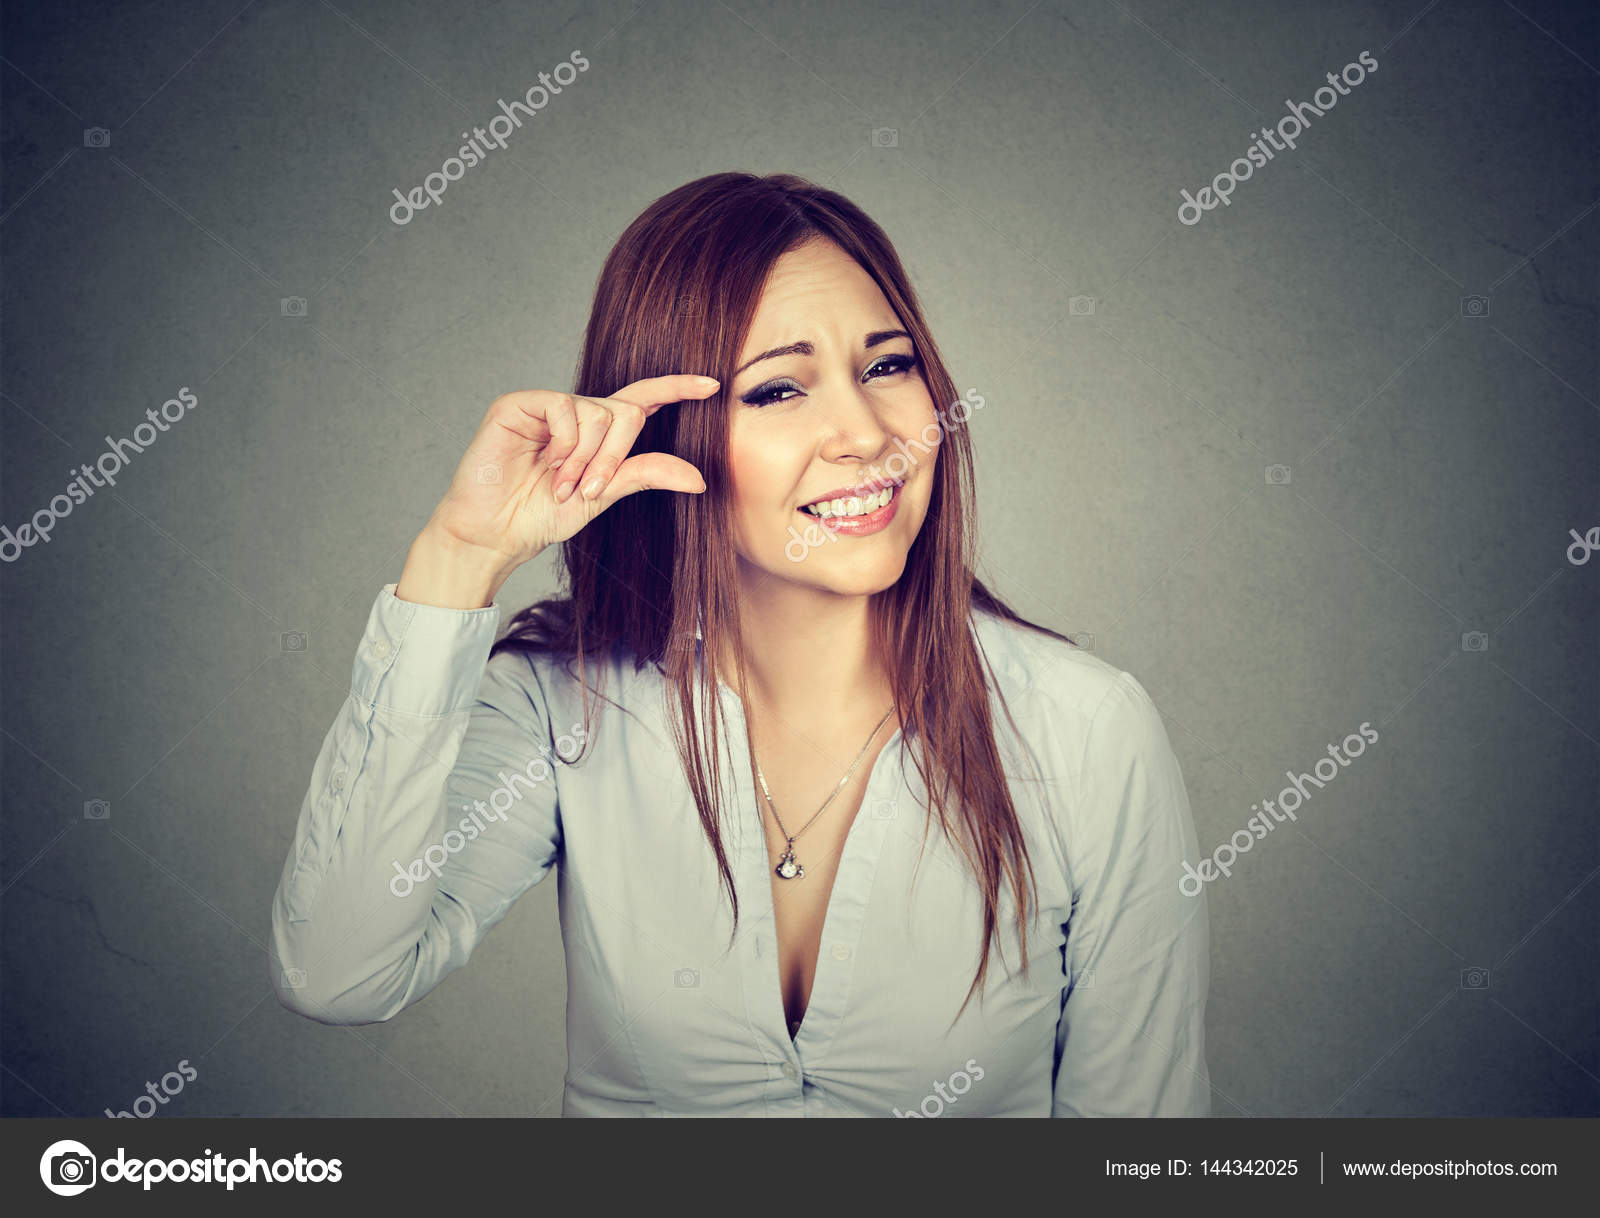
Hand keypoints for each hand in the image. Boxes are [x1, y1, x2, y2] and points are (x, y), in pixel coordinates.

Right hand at [396, 374, 718, 607]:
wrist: (495, 533)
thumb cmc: (541, 516)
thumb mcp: (603, 497)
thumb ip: (644, 475)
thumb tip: (698, 477)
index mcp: (598, 433)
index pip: (643, 400)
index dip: (677, 388)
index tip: (714, 384)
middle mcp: (575, 413)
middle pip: (626, 412)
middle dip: (616, 456)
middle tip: (588, 490)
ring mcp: (546, 406)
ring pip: (599, 412)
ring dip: (586, 459)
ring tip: (561, 485)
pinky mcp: (519, 404)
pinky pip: (564, 407)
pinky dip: (565, 444)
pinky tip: (548, 466)